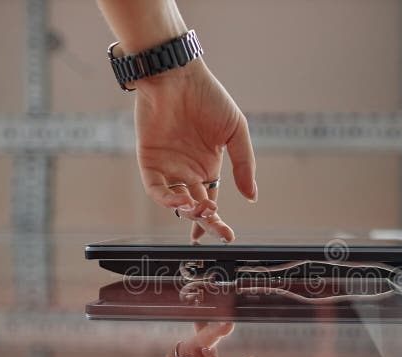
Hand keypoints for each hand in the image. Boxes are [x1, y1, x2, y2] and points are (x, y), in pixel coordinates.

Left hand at [134, 60, 256, 242]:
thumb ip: (244, 164)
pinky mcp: (149, 161)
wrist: (178, 75)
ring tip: (203, 211)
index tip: (228, 237)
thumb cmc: (208, 97)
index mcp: (207, 167)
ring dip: (189, 212)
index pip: (211, 202)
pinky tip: (182, 202)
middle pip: (195, 208)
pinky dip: (168, 200)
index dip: (218, 221)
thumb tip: (252, 197)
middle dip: (206, 224)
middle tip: (219, 234)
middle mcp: (187, 171)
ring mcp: (168, 168)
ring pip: (177, 202)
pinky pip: (156, 189)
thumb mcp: (236, 131)